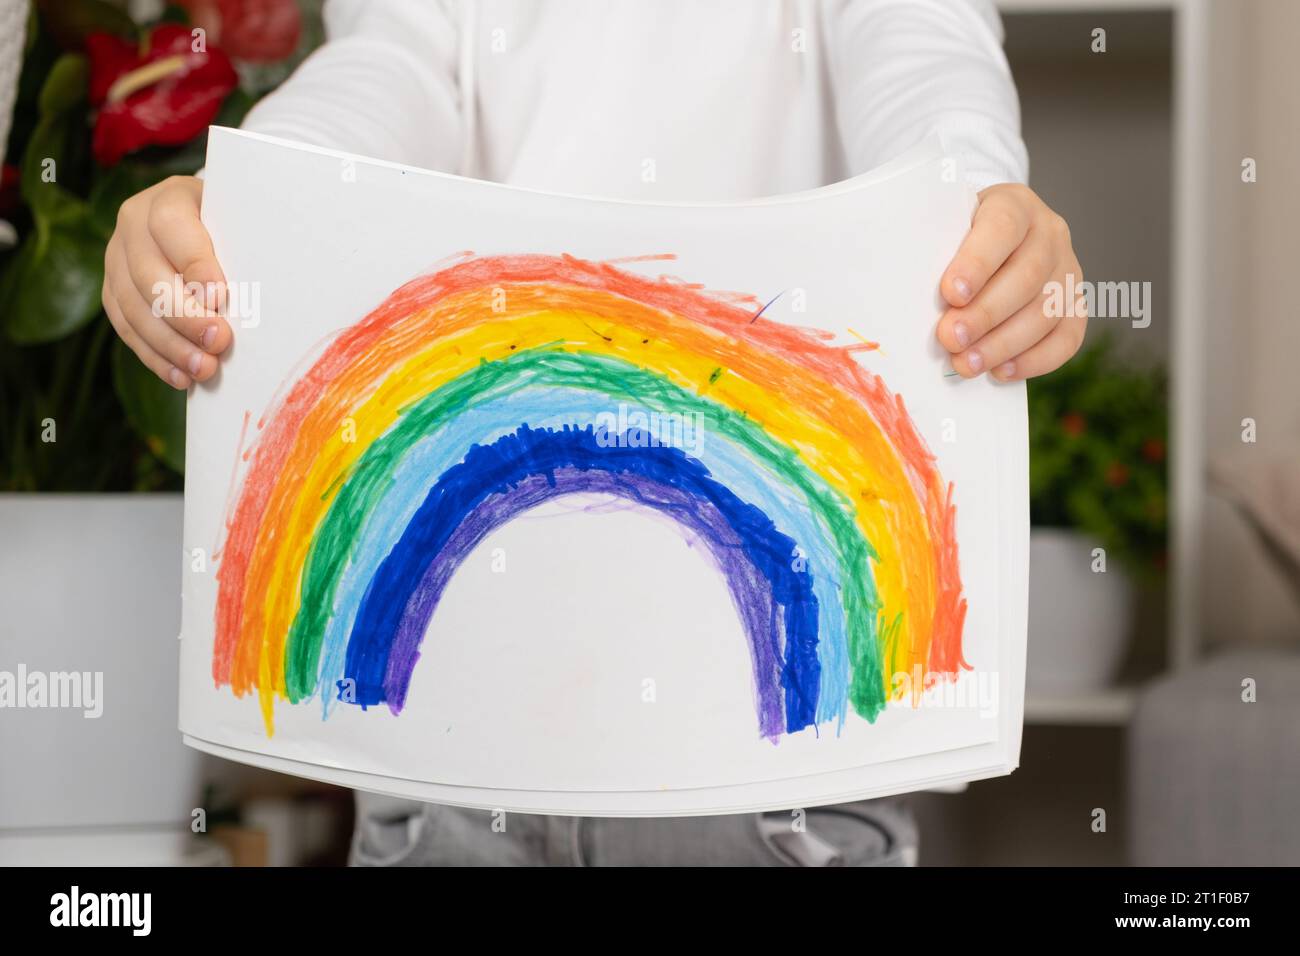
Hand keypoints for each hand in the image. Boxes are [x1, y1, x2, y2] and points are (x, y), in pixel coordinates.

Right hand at [102, 175, 231, 388]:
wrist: (202, 222)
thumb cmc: (232, 225)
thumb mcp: (239, 221)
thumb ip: (242, 245)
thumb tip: (252, 297)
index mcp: (167, 199)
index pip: (172, 227)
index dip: (194, 263)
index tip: (220, 297)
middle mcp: (132, 226)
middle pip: (148, 275)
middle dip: (185, 316)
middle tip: (218, 342)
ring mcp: (116, 259)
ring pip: (133, 307)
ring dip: (170, 345)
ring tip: (203, 369)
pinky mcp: (113, 291)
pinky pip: (127, 328)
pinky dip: (155, 356)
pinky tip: (181, 377)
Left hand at [936, 183, 1085, 380]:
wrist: (996, 238)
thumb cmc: (960, 238)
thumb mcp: (947, 228)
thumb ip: (936, 253)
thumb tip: (911, 303)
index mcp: (1014, 205)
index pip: (1002, 227)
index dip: (977, 262)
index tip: (950, 293)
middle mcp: (1049, 233)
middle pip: (1026, 276)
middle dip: (985, 314)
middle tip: (950, 339)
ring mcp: (1068, 270)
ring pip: (1046, 312)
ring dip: (1003, 344)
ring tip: (966, 364)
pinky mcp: (1076, 305)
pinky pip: (1067, 338)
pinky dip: (1034, 360)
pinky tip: (1001, 371)